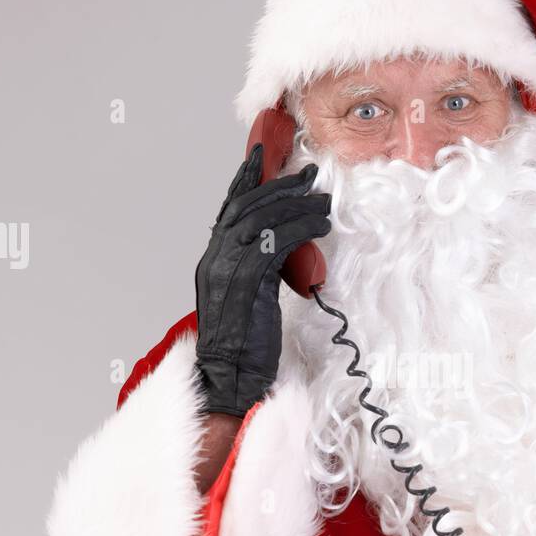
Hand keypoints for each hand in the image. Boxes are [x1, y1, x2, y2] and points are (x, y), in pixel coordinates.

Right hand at [194, 143, 331, 415]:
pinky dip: (299, 229)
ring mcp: (226, 271)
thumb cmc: (245, 345)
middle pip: (246, 207)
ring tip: (323, 203)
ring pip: (262, 221)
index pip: (228, 209)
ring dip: (297, 206)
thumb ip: (257, 269)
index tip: (262, 156)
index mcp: (211, 262)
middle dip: (279, 186)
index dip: (245, 180)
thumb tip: (282, 247)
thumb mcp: (248, 299)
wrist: (231, 378)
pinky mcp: (246, 284)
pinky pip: (274, 244)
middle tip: (309, 176)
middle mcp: (214, 261)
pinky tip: (318, 226)